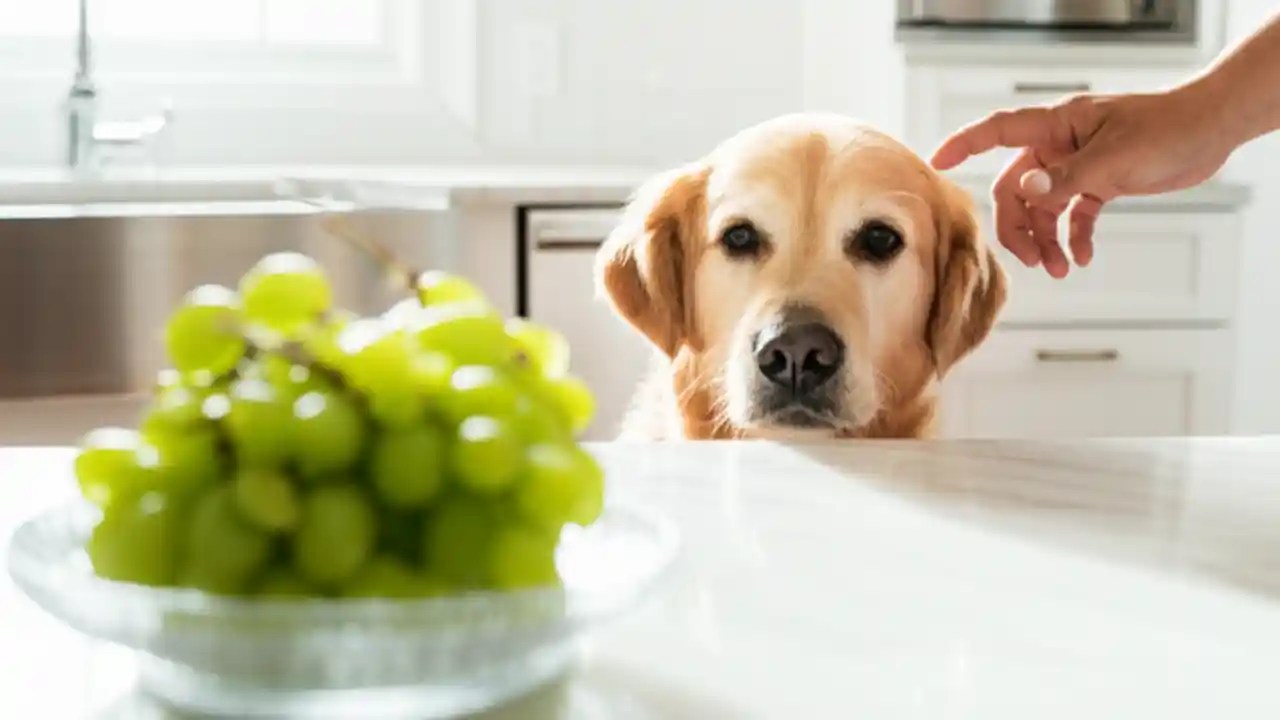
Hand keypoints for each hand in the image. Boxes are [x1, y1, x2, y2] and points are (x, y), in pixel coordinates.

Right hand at [930, 84, 1235, 277]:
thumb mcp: (1113, 159)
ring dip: (1048, 240)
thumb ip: (1067, 180)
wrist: (1211, 131)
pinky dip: (1075, 237)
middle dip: (1020, 228)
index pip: (998, 132)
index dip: (964, 145)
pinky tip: (1083, 257)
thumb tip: (1025, 194)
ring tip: (1061, 269)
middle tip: (1034, 260)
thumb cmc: (1165, 130)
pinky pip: (1074, 215)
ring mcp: (1079, 165)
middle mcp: (1061, 146)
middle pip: (1017, 190)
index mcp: (1057, 127)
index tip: (936, 163)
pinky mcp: (1100, 182)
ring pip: (1044, 209)